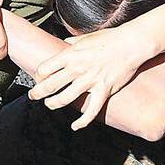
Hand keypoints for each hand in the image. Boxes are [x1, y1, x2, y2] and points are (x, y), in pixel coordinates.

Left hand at [28, 24, 157, 128]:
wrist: (131, 43)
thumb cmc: (110, 38)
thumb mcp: (86, 37)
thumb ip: (73, 42)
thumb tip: (65, 42)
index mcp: (70, 54)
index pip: (45, 69)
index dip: (38, 75)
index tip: (39, 78)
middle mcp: (77, 68)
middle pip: (50, 85)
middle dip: (38, 93)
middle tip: (33, 96)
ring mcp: (90, 80)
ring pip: (65, 99)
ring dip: (53, 104)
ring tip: (49, 105)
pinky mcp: (103, 90)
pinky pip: (91, 111)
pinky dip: (82, 122)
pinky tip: (75, 126)